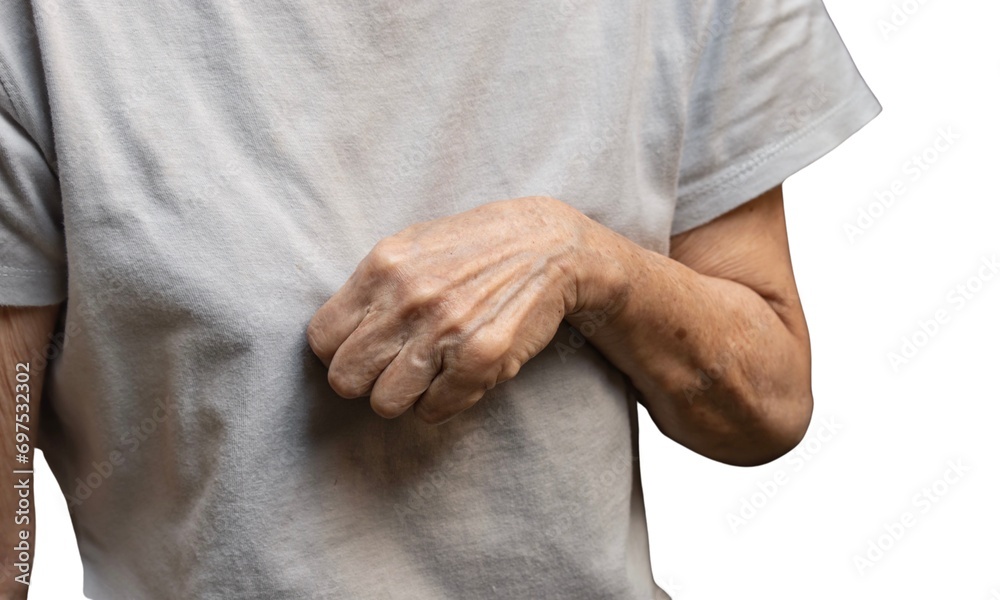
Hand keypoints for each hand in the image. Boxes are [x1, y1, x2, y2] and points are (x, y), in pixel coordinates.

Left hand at [307, 196, 592, 423]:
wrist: (549, 245)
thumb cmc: (475, 247)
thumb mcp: (412, 245)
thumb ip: (372, 287)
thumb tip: (335, 337)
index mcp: (382, 267)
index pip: (322, 339)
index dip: (339, 351)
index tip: (362, 349)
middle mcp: (408, 300)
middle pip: (345, 378)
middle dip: (365, 379)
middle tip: (390, 368)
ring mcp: (444, 331)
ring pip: (385, 402)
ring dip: (402, 396)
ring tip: (424, 375)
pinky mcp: (480, 359)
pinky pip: (433, 410)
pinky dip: (441, 401)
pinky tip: (455, 376)